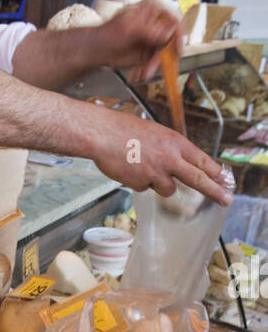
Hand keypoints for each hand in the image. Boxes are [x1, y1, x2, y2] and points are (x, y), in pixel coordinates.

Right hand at [89, 106, 231, 204]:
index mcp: (175, 142)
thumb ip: (170, 149)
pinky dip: (138, 182)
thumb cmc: (126, 131)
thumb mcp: (156, 133)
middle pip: (197, 179)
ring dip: (159, 184)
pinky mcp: (140, 183)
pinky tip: (129, 169)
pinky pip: (145, 188)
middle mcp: (169, 158)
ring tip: (143, 168)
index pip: (201, 159)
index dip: (214, 171)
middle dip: (214, 191)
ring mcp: (155, 172)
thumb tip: (180, 166)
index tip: (225, 180)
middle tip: (227, 200)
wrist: (103, 134)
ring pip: (168, 189)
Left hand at [95, 1, 182, 80]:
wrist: (96, 49)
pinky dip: (148, 70)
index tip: (177, 50)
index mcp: (153, 11)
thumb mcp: (128, 29)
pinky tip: (138, 73)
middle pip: (171, 41)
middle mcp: (157, 24)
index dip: (178, 36)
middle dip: (162, 57)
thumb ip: (148, 31)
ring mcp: (153, 39)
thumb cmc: (108, 33)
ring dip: (153, 66)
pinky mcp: (149, 53)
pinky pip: (155, 63)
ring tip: (141, 73)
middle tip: (152, 67)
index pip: (174, 21)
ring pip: (164, 55)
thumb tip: (165, 35)